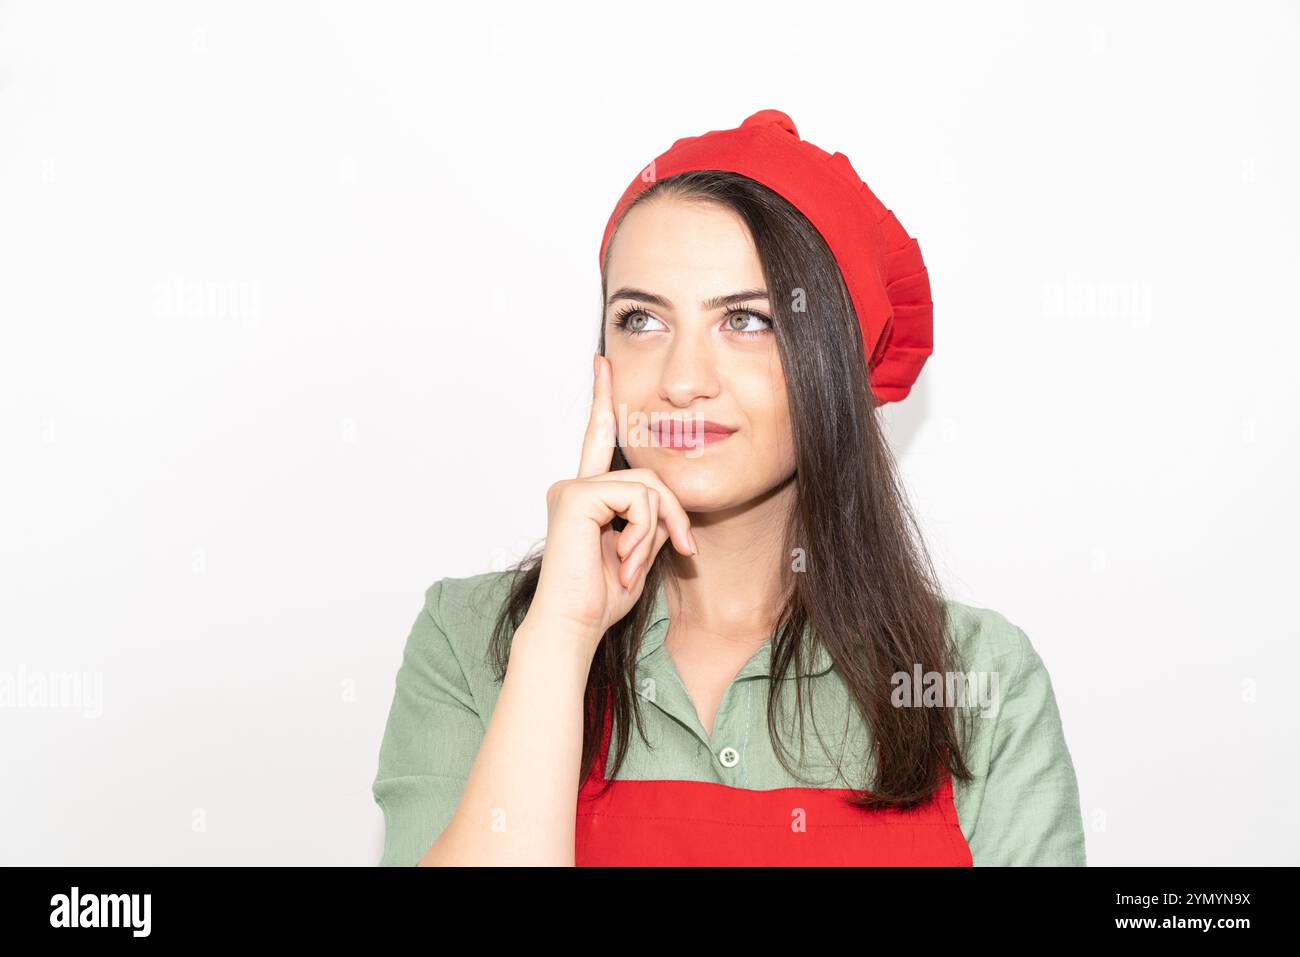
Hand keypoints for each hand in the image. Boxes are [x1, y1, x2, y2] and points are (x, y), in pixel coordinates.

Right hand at [526, 352, 696, 652]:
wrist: (575, 626)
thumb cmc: (600, 599)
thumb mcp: (639, 550)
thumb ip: (651, 518)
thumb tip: (669, 506)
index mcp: (587, 496)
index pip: (598, 439)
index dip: (603, 399)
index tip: (602, 363)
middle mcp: (574, 486)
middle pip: (649, 474)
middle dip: (672, 514)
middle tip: (684, 550)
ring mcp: (573, 488)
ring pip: (649, 486)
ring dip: (658, 529)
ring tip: (636, 566)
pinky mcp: (578, 496)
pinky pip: (638, 498)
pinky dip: (644, 531)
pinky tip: (626, 559)